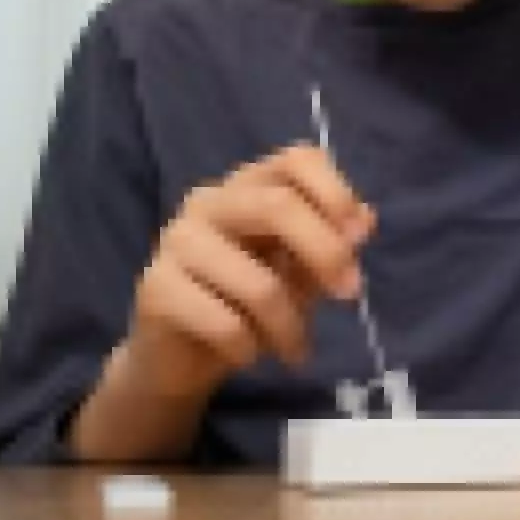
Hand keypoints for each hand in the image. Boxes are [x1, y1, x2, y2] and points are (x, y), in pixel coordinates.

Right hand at [125, 144, 374, 399]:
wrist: (179, 358)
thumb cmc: (245, 304)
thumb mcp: (299, 273)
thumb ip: (329, 244)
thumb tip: (365, 221)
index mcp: (248, 187)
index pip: (296, 160)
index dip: (335, 192)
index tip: (361, 237)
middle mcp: (209, 202)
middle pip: (277, 205)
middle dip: (325, 252)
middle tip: (351, 294)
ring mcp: (177, 241)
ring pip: (257, 282)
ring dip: (289, 327)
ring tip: (297, 351)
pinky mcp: (155, 287)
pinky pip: (223, 322)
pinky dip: (250, 347)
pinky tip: (249, 355)